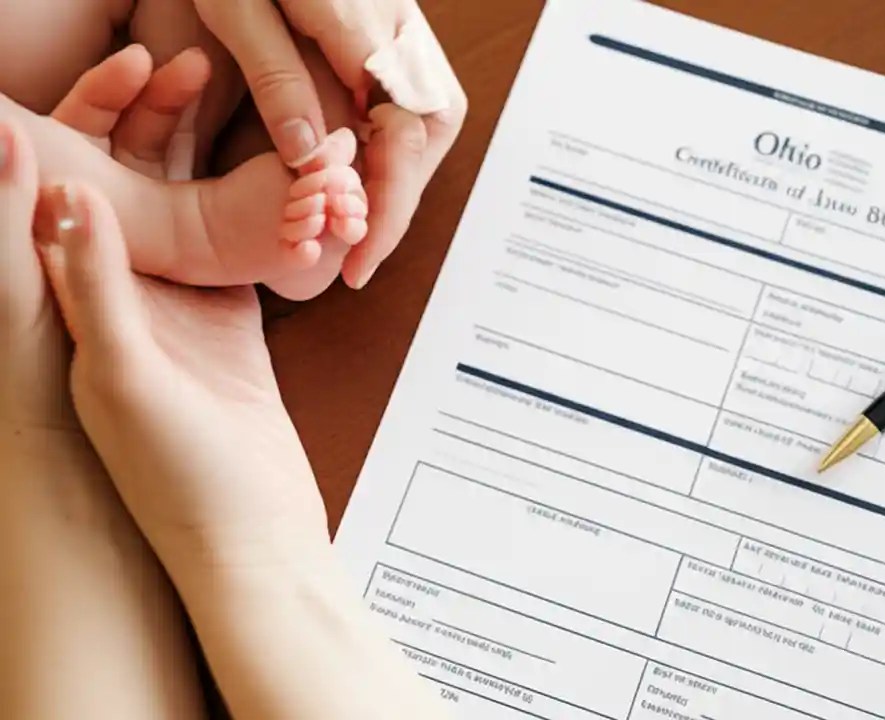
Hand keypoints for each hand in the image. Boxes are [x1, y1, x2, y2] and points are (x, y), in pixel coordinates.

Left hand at [33, 68, 329, 570]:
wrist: (254, 542)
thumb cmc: (178, 483)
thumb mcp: (127, 378)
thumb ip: (96, 286)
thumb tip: (68, 191)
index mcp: (74, 314)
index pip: (60, 201)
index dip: (77, 130)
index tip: (116, 73)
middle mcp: (119, 306)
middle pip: (127, 190)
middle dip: (149, 125)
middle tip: (187, 67)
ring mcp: (177, 313)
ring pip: (185, 210)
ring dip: (205, 158)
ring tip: (235, 104)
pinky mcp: (227, 326)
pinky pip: (236, 247)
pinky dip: (258, 208)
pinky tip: (279, 172)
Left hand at [194, 0, 466, 288]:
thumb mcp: (235, 6)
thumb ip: (278, 78)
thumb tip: (312, 157)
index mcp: (363, 23)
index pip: (399, 134)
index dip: (385, 205)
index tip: (359, 259)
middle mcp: (397, 28)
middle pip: (431, 128)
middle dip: (403, 198)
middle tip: (363, 254)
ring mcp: (400, 27)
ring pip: (429, 116)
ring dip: (402, 177)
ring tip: (362, 227)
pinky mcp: (389, 31)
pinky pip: (408, 98)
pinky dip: (392, 148)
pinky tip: (361, 178)